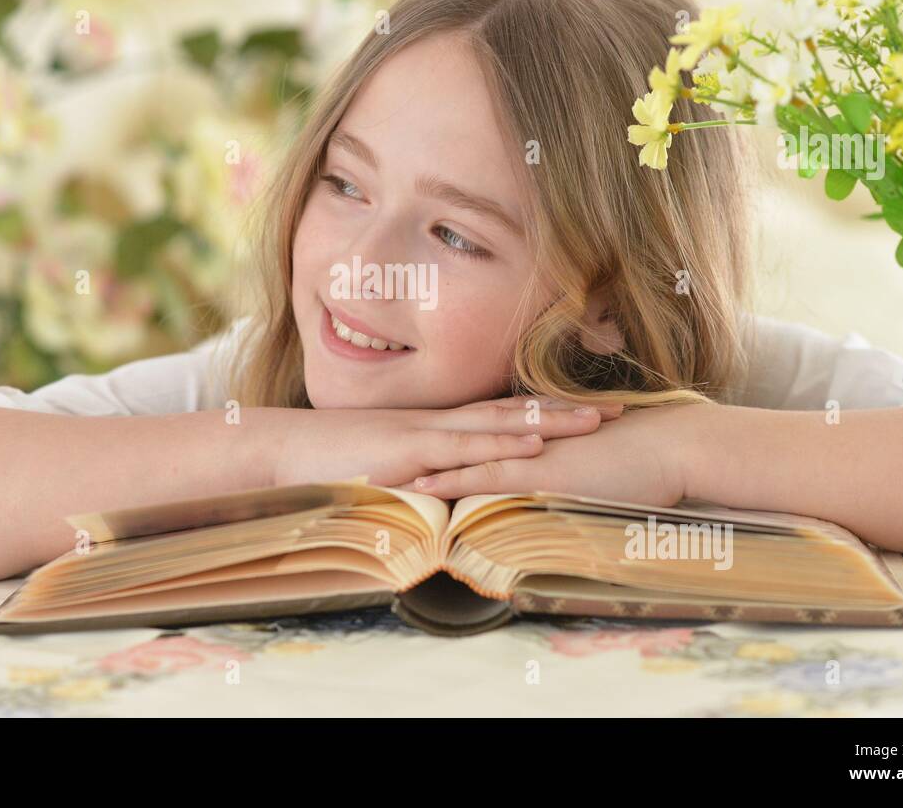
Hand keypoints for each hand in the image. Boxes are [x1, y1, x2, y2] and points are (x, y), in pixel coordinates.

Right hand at [265, 396, 622, 489]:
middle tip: (623, 407)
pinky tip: (535, 441)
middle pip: (516, 410)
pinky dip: (503, 441)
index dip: (548, 411)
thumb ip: (417, 474)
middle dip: (569, 410)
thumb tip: (443, 494)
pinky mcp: (410, 449)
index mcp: (435, 426)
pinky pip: (464, 445)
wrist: (279, 448)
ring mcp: (426, 432)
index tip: (590, 410)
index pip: (502, 414)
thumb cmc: (325, 461)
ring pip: (501, 421)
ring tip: (598, 419)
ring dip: (552, 419)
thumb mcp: (384, 468)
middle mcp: (439, 422)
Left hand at [398, 402, 718, 508]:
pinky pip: (484, 477)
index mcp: (526, 437)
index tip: (389, 454)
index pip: (467, 439)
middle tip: (360, 457)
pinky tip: (417, 489)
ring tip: (368, 473)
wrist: (674, 446)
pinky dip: (449, 483)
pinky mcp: (538, 472)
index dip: (427, 446)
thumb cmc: (639, 459)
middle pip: (450, 443)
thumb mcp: (586, 466)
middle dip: (405, 451)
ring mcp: (525, 453)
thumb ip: (559, 474)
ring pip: (456, 458)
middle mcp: (517, 440)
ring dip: (413, 466)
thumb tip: (545, 488)